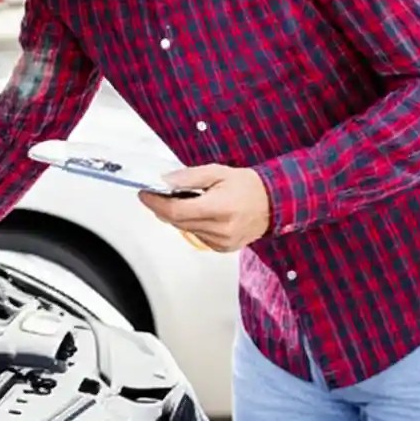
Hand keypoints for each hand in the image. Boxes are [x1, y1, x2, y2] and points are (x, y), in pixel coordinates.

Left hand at [138, 164, 270, 251]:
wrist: (275, 204)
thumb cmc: (249, 186)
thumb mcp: (218, 172)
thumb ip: (189, 177)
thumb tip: (165, 180)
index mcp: (220, 208)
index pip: (177, 210)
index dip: (156, 203)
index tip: (144, 193)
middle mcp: (221, 229)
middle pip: (177, 221)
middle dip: (162, 207)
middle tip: (154, 194)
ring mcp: (222, 242)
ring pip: (185, 229)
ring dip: (176, 216)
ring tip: (179, 200)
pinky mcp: (222, 248)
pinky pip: (196, 235)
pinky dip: (190, 224)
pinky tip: (197, 212)